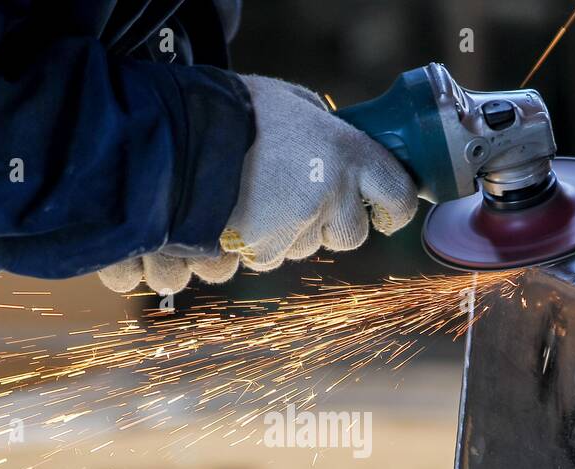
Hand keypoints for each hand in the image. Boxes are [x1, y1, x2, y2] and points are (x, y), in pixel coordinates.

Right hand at [99, 74, 418, 295]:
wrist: (176, 133)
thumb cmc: (237, 111)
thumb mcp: (294, 103)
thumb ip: (329, 132)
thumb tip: (347, 158)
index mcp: (348, 151)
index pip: (398, 195)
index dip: (393, 209)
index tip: (384, 213)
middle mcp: (330, 192)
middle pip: (349, 234)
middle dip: (327, 221)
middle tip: (294, 193)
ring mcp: (295, 227)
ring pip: (301, 249)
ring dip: (282, 232)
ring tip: (250, 195)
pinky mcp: (260, 251)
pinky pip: (264, 260)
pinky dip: (246, 245)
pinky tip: (229, 215)